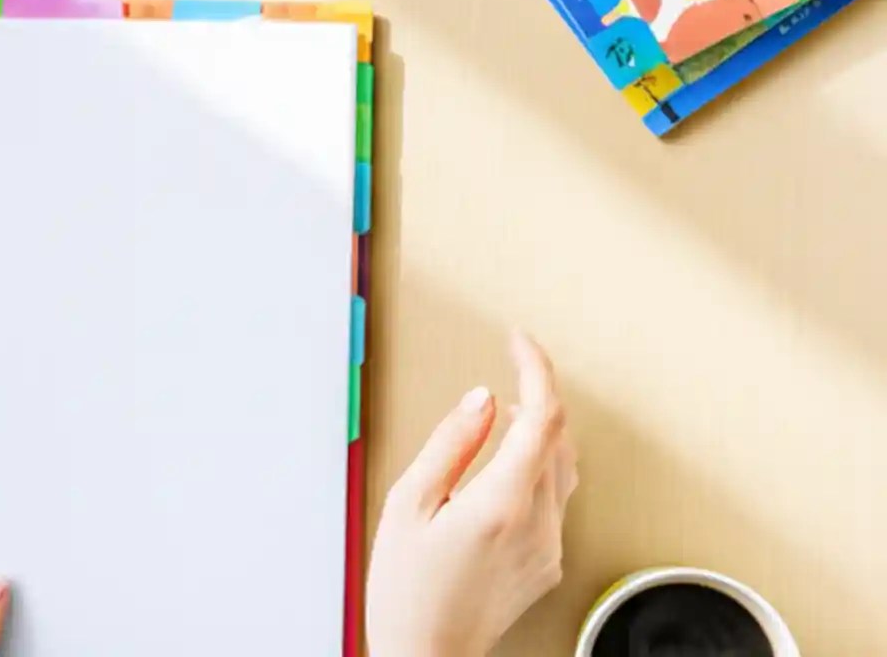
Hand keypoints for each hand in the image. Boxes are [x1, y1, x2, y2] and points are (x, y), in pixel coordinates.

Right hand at [366, 332, 577, 656]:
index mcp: (501, 503)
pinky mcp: (548, 562)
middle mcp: (537, 523)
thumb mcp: (408, 504)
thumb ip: (450, 444)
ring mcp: (548, 545)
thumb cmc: (405, 589)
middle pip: (560, 436)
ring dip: (542, 430)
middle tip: (512, 368)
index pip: (542, 415)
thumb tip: (482, 400)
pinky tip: (509, 467)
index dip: (535, 368)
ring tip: (509, 414)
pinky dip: (539, 467)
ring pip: (564, 466)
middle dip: (538, 394)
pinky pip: (557, 498)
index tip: (519, 342)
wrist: (426, 655)